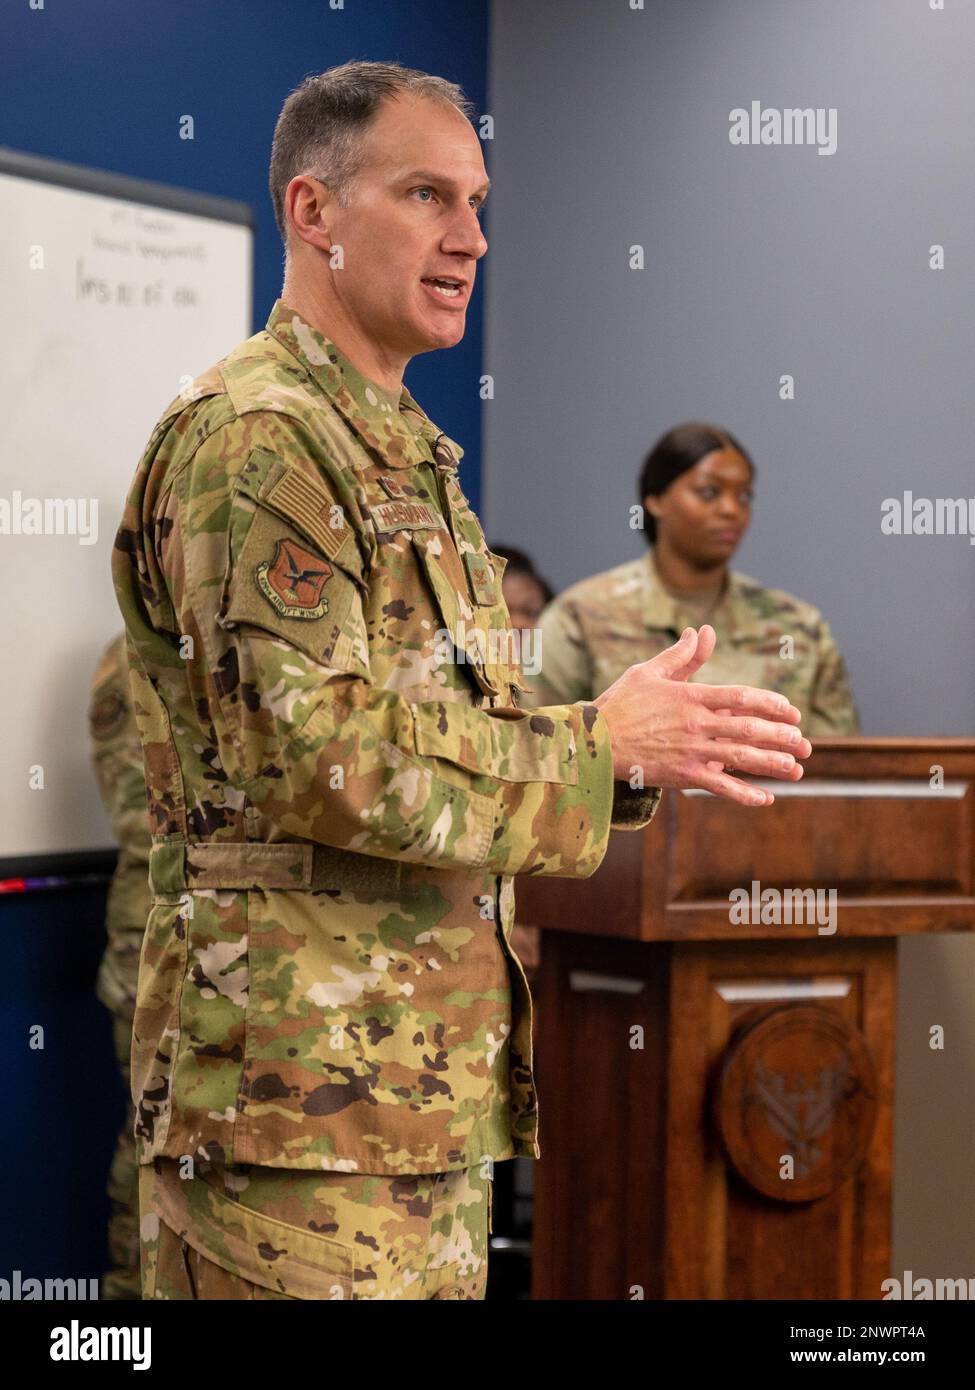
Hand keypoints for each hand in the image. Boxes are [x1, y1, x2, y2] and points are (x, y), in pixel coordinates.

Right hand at [592, 625, 810, 806]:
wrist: (593, 741)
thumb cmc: (620, 704)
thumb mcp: (649, 672)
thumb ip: (681, 655)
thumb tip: (701, 632)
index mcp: (691, 696)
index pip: (741, 696)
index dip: (770, 703)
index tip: (790, 710)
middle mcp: (695, 723)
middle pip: (748, 728)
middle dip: (781, 736)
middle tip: (804, 741)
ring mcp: (690, 751)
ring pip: (740, 757)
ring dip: (772, 763)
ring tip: (796, 768)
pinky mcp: (682, 775)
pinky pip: (719, 787)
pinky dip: (745, 794)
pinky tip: (766, 798)